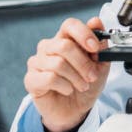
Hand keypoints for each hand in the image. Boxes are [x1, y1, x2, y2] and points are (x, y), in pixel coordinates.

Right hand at [24, 17, 110, 131]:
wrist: (76, 109)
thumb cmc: (86, 84)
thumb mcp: (101, 65)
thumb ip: (99, 45)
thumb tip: (95, 22)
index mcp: (66, 39)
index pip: (70, 25)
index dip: (83, 34)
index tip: (95, 48)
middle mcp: (49, 47)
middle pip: (64, 46)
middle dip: (83, 63)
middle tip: (92, 76)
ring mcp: (38, 62)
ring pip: (58, 63)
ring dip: (76, 77)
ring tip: (82, 85)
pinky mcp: (31, 79)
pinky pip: (49, 78)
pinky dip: (64, 86)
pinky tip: (67, 89)